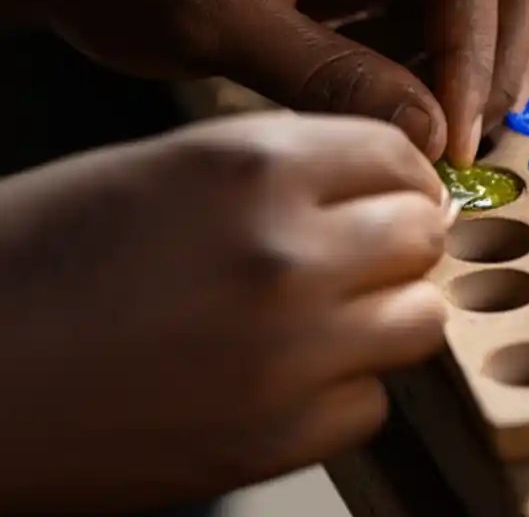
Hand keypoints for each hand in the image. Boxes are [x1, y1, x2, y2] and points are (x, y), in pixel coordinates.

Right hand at [0, 113, 449, 511]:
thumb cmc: (37, 262)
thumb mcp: (162, 168)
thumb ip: (280, 170)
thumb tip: (377, 186)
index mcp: (252, 165)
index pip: (399, 156)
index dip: (402, 178)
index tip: (396, 198)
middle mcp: (286, 252)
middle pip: (425, 236)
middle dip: (400, 245)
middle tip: (364, 260)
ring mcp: (290, 351)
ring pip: (421, 320)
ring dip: (386, 318)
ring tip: (330, 320)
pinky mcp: (277, 438)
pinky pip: (373, 403)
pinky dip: (344, 392)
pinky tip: (287, 381)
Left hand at [2, 0, 528, 165]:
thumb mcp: (215, 25)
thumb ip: (331, 78)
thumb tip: (436, 134)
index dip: (475, 53)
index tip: (455, 136)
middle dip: (505, 49)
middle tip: (469, 132)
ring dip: (493, 49)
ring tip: (454, 118)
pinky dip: (454, 52)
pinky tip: (420, 96)